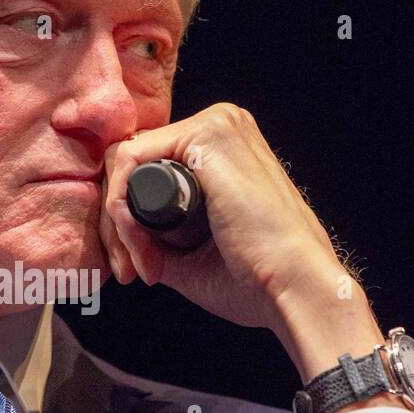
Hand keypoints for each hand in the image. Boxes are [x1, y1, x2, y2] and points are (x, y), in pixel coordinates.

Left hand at [100, 103, 386, 381]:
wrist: (293, 287)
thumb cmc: (258, 278)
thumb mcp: (192, 254)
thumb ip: (154, 238)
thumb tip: (122, 234)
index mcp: (222, 150)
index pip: (148, 169)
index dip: (129, 221)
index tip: (137, 266)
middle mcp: (219, 127)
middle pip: (134, 163)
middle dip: (119, 224)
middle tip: (131, 270)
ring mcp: (214, 125)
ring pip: (126, 161)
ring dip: (120, 220)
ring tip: (143, 265)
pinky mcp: (204, 136)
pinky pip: (130, 160)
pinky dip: (121, 205)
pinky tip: (138, 241)